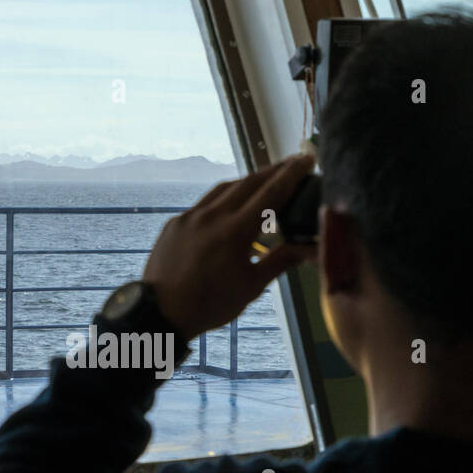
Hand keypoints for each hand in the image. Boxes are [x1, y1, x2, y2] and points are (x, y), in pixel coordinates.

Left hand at [142, 154, 316, 340]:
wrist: (160, 314)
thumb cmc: (210, 304)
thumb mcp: (251, 286)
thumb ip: (280, 261)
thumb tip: (311, 249)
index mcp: (235, 231)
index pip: (271, 193)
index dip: (291, 174)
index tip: (306, 159)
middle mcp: (212, 215)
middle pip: (249, 183)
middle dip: (273, 171)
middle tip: (292, 164)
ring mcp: (190, 216)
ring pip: (224, 189)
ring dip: (248, 181)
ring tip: (264, 180)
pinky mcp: (175, 223)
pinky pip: (204, 203)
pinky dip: (223, 198)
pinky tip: (231, 205)